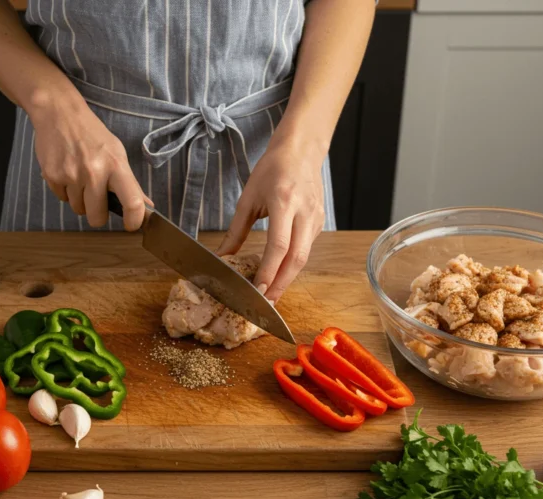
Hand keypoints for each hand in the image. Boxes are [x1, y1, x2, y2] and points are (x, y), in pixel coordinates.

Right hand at [30, 94, 151, 230]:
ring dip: (80, 199)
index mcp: (116, 165)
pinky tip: (66, 171)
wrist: (60, 113)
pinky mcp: (53, 176)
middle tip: (96, 196)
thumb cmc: (92, 134)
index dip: (134, 220)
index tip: (131, 225)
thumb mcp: (117, 153)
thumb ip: (131, 182)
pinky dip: (65, 190)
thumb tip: (147, 206)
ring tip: (79, 176)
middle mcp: (95, 172)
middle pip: (97, 217)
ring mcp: (72, 175)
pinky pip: (62, 199)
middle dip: (97, 213)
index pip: (133, 202)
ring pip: (78, 209)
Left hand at [217, 137, 325, 301]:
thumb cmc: (271, 170)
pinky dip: (292, 265)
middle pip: (296, 258)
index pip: (278, 246)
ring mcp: (316, 218)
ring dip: (287, 279)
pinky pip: (307, 249)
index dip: (268, 271)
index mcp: (283, 201)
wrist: (300, 151)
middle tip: (266, 304)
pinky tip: (280, 274)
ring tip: (270, 294)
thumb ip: (235, 231)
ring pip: (304, 257)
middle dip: (281, 284)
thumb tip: (222, 257)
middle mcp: (303, 211)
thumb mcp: (247, 198)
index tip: (257, 290)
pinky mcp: (320, 222)